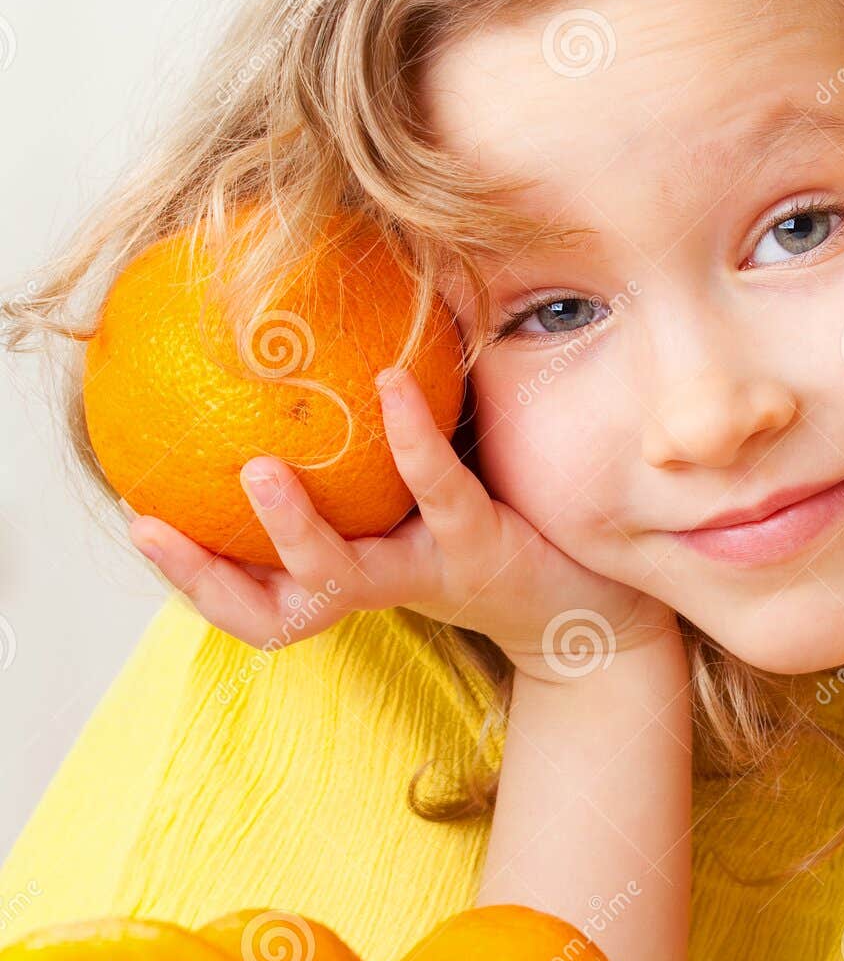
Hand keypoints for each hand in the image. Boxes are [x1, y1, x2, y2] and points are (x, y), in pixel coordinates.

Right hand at [127, 365, 678, 682]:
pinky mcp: (480, 544)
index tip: (136, 518)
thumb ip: (360, 454)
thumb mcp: (415, 493)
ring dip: (294, 530)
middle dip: (206, 576)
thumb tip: (303, 349)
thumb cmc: (491, 530)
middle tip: (148, 521)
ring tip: (258, 469)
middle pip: (275, 611)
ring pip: (343, 574)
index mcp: (349, 579)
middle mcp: (376, 589)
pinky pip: (439, 492)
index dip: (188, 574)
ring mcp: (425, 571)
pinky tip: (388, 385)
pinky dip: (412, 441)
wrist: (589, 593)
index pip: (252, 600)